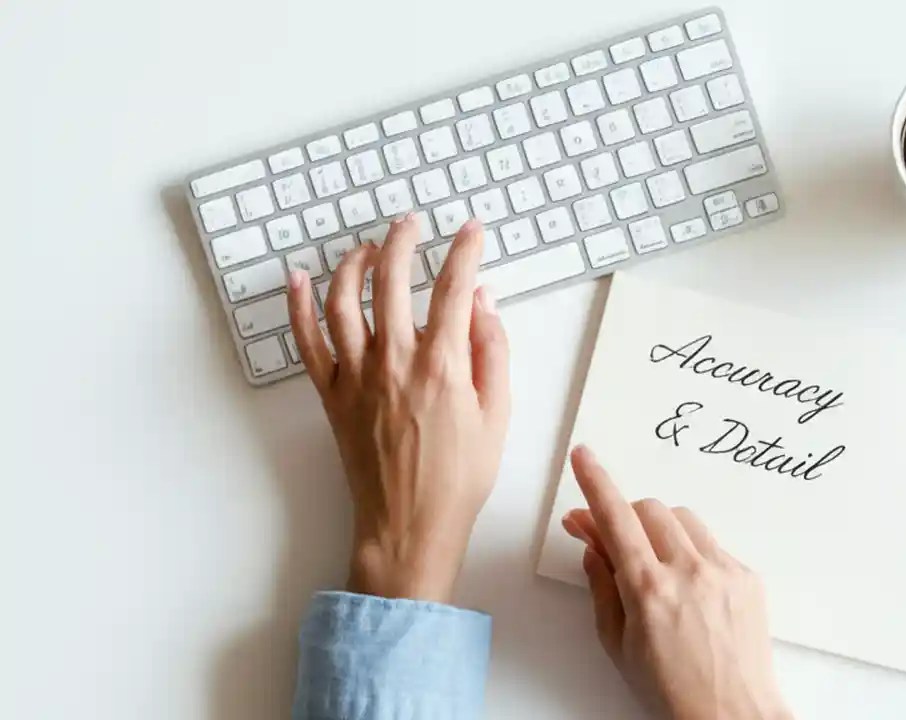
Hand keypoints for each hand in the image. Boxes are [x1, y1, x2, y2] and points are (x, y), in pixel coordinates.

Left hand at [285, 215, 509, 601]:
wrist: (409, 526)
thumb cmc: (458, 478)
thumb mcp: (497, 415)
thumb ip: (491, 351)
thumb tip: (483, 302)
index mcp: (442, 366)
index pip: (453, 288)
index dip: (465, 251)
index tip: (471, 230)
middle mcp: (395, 362)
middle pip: (391, 281)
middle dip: (402, 241)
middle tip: (410, 222)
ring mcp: (357, 377)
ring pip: (344, 302)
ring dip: (354, 264)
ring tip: (367, 246)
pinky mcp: (332, 397)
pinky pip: (308, 343)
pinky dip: (298, 308)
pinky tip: (298, 280)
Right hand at [561, 446, 790, 719]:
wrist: (731, 715)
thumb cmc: (669, 689)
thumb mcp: (617, 642)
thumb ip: (601, 584)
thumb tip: (592, 540)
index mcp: (648, 589)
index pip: (615, 518)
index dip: (595, 482)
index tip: (583, 456)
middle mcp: (688, 571)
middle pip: (649, 508)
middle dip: (625, 516)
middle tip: (612, 538)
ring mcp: (723, 570)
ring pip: (683, 518)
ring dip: (660, 528)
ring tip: (654, 564)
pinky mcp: (748, 576)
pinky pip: (712, 543)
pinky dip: (692, 552)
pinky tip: (688, 585)